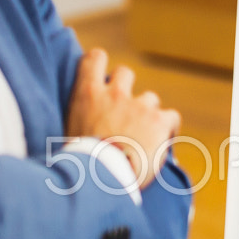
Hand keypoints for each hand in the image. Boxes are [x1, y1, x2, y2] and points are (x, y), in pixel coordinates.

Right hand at [66, 48, 180, 187]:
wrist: (99, 179)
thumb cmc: (79, 165)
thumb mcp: (67, 136)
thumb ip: (82, 120)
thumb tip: (88, 125)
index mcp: (87, 96)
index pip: (93, 60)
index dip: (98, 61)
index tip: (100, 69)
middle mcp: (114, 94)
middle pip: (125, 73)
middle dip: (125, 86)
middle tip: (121, 111)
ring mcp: (139, 106)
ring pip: (149, 98)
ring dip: (146, 113)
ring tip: (139, 139)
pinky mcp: (159, 120)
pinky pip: (171, 117)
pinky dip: (168, 129)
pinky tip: (161, 144)